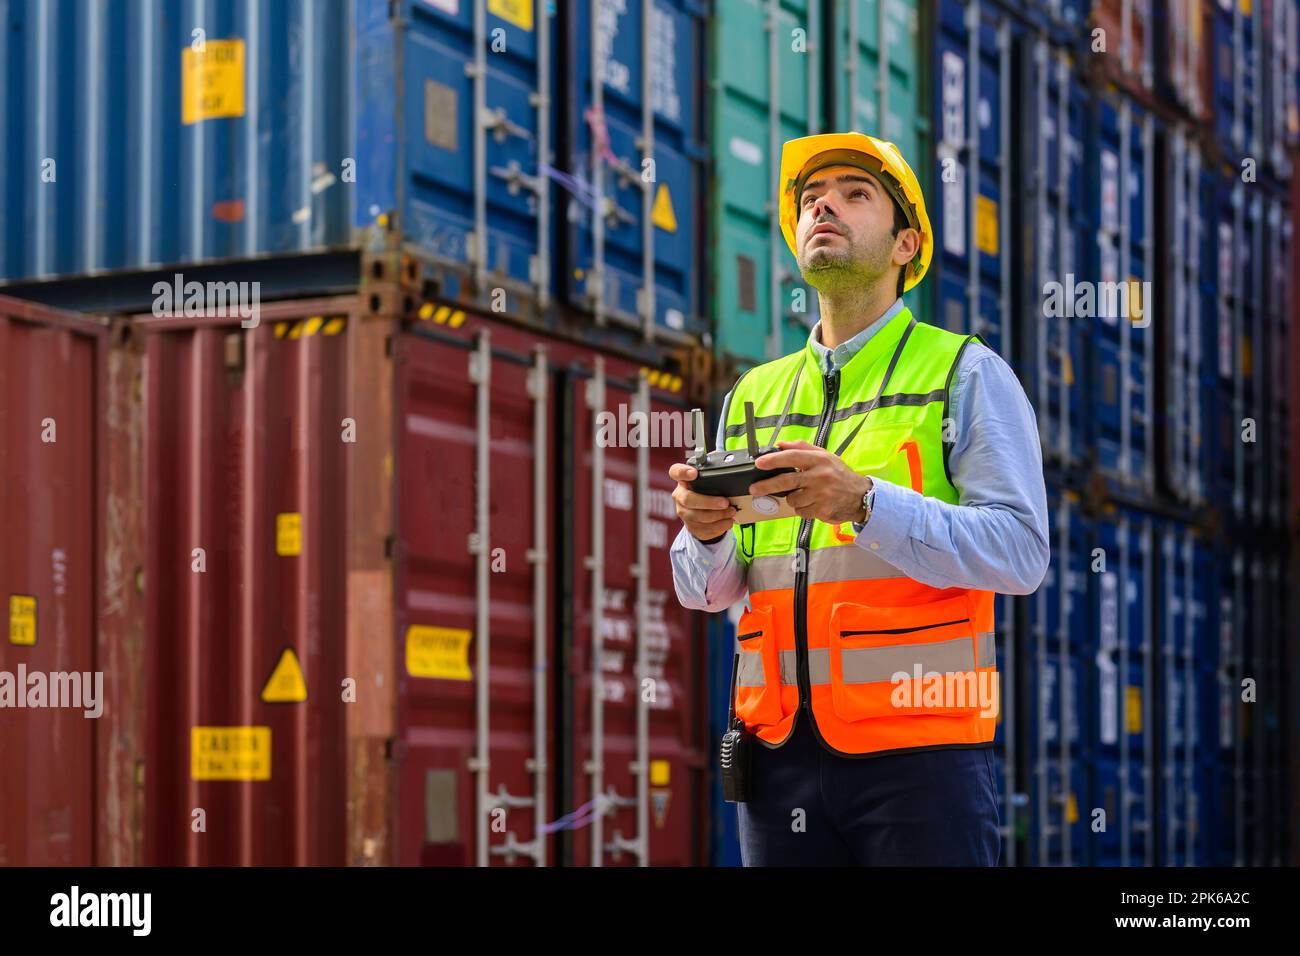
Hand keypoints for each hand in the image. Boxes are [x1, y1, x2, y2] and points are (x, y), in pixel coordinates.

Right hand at [669, 463, 737, 540]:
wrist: (703, 514)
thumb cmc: (707, 493)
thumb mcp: (709, 482)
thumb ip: (715, 478)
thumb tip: (738, 479)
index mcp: (683, 481)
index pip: (675, 472)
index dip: (683, 472)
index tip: (694, 473)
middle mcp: (679, 496)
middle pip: (688, 499)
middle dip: (708, 502)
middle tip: (725, 502)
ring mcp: (684, 513)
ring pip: (697, 516)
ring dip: (718, 515)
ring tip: (731, 512)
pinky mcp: (691, 526)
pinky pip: (704, 528)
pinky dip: (719, 525)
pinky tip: (728, 521)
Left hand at [749, 440, 871, 523]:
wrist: (861, 496)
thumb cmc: (840, 474)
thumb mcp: (825, 456)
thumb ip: (802, 448)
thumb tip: (780, 444)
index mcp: (819, 460)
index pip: (792, 457)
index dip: (773, 460)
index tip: (759, 463)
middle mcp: (820, 476)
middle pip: (786, 481)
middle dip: (766, 485)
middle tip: (754, 489)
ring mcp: (821, 495)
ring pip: (792, 499)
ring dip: (793, 499)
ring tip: (805, 494)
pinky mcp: (821, 510)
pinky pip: (801, 511)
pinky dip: (802, 508)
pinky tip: (813, 503)